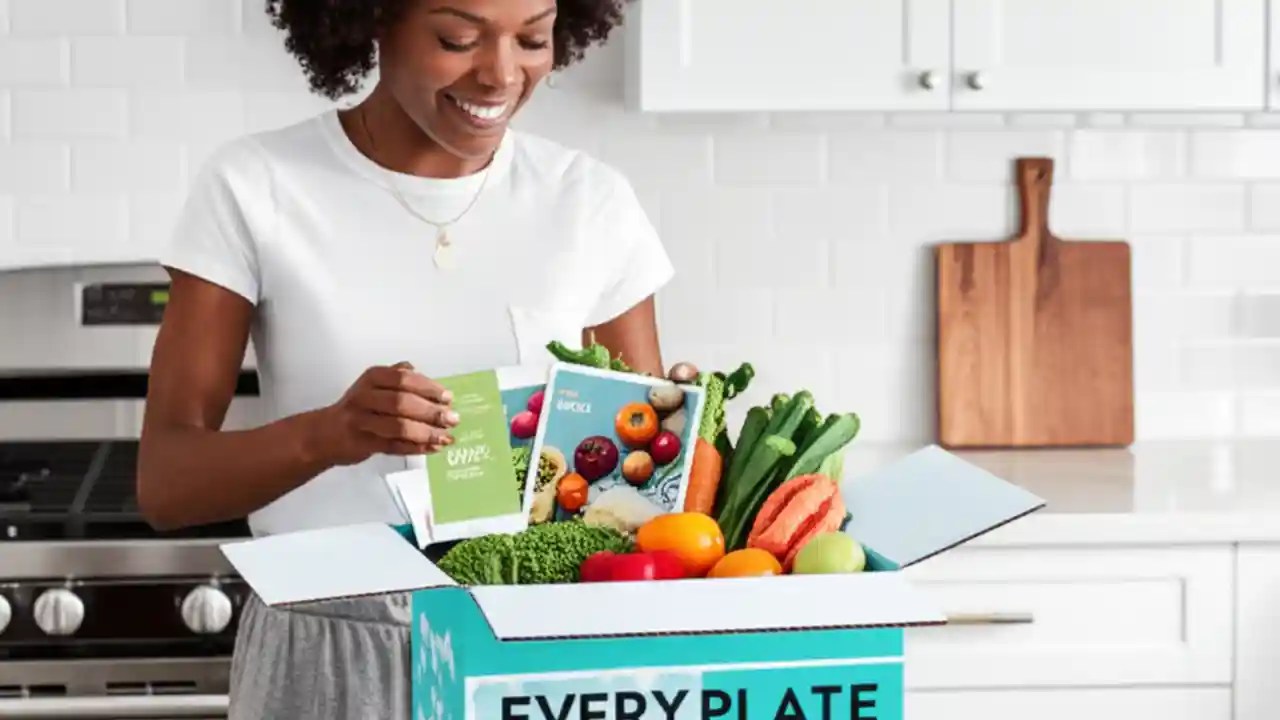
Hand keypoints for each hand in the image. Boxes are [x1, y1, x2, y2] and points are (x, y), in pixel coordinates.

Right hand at [311, 362, 458, 466]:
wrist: (325, 434)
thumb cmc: (358, 407)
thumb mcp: (374, 384)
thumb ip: (399, 377)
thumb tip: (428, 379)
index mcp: (372, 378)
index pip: (403, 378)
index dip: (428, 388)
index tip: (448, 397)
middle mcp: (365, 397)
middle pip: (402, 402)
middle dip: (430, 411)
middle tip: (452, 419)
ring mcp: (362, 422)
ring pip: (398, 427)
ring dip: (426, 432)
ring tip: (446, 436)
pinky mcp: (363, 444)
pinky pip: (394, 446)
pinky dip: (417, 448)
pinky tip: (434, 448)